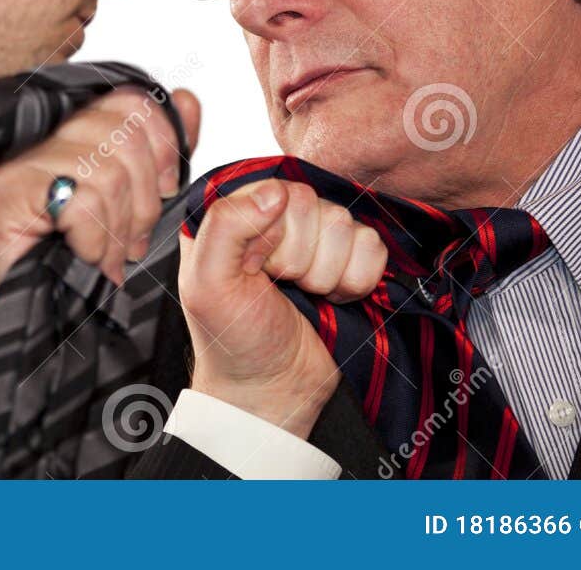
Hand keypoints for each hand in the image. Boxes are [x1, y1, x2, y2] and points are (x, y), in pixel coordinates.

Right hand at [0, 87, 200, 312]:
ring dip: (117, 230)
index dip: (162, 142)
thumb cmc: (80, 257)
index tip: (167, 187)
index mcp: (70, 125)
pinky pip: (80, 204)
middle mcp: (40, 134)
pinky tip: (83, 257)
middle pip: (124, 137)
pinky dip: (93, 240)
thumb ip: (159, 150)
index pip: (130, 101)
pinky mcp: (7, 194)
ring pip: (106, 174)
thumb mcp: (133, 199)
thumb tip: (186, 99)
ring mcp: (19, 161)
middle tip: (133, 241)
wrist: (32, 319)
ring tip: (107, 257)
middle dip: (144, 200)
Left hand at [178, 177, 388, 438]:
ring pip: (345, 223)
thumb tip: (276, 192)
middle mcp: (275, 218)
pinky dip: (355, 280)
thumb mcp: (206, 283)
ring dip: (326, 273)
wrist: (271, 392)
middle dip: (299, 258)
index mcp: (234, 213)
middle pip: (314, 203)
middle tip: (280, 286)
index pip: (275, 188)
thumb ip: (226, 225)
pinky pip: (373, 246)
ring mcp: (316, 238)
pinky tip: (330, 299)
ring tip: (302, 295)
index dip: (271, 232)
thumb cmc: (231, 339)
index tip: (256, 266)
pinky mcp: (350, 260)